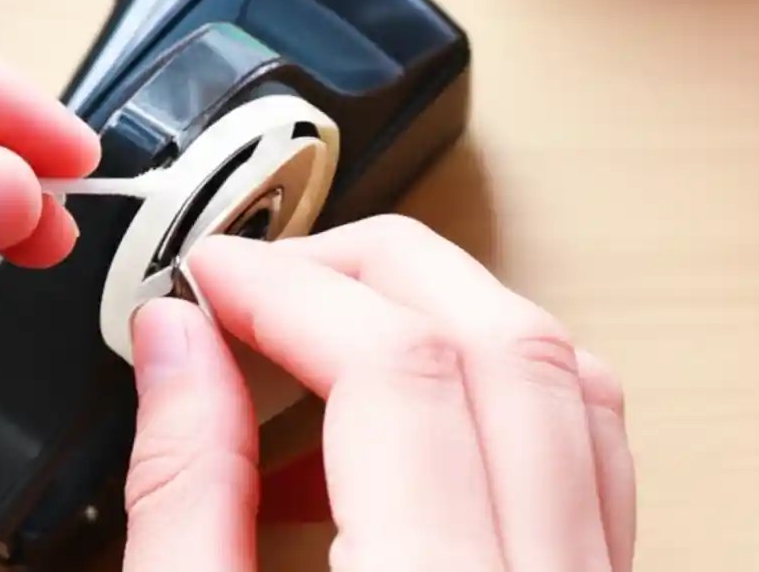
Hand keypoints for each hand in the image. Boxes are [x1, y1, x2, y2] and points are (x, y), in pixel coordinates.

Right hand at [122, 216, 634, 570]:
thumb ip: (183, 489)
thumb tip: (174, 343)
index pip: (397, 372)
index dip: (289, 289)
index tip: (212, 273)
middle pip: (509, 343)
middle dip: (372, 270)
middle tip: (267, 276)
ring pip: (568, 380)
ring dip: (443, 314)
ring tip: (327, 327)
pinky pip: (584, 446)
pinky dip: (492, 386)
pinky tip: (394, 423)